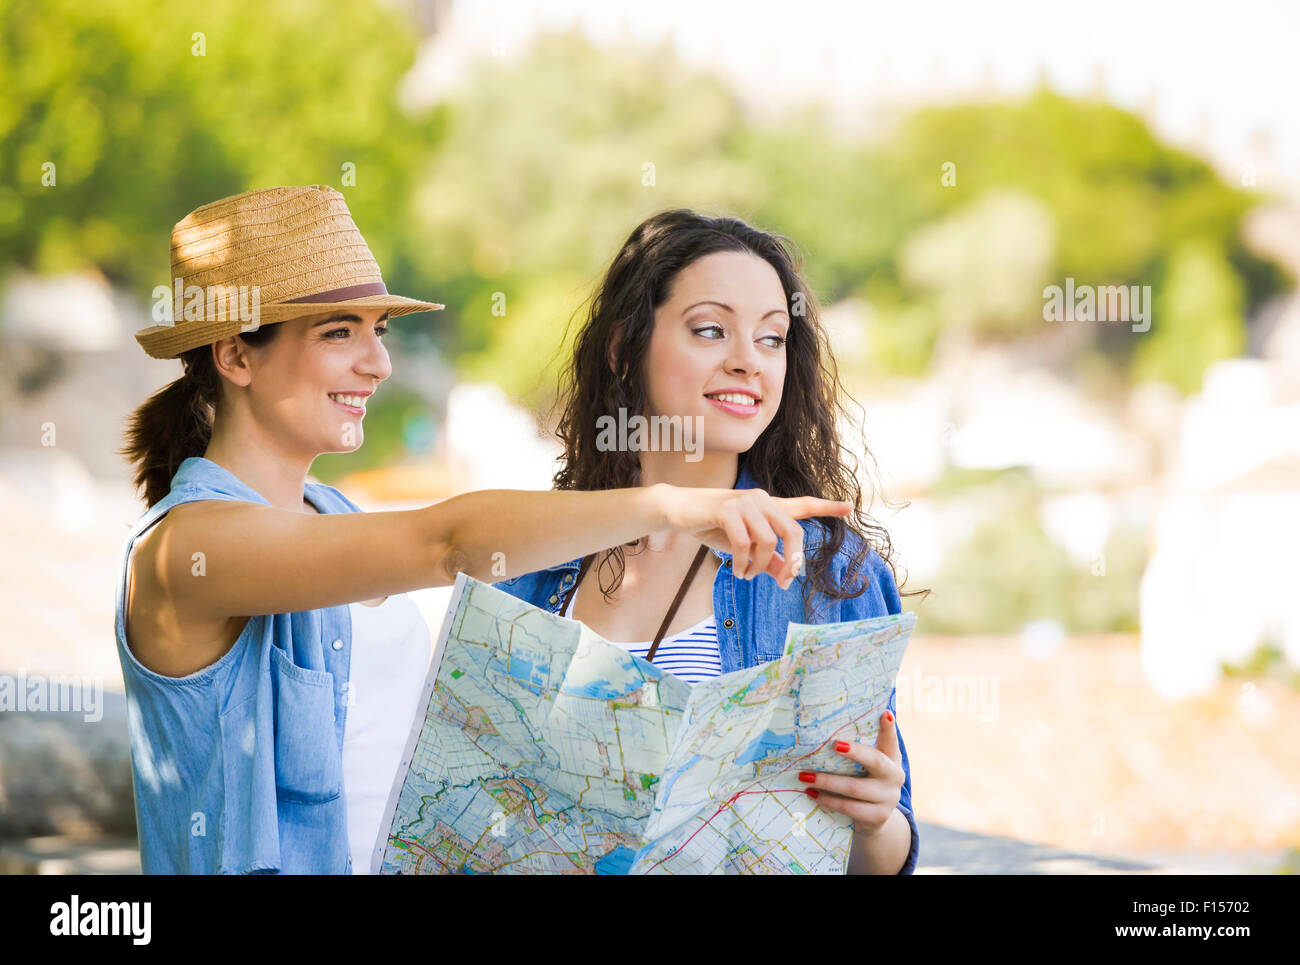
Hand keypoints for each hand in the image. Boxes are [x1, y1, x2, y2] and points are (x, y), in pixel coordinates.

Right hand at [652, 485, 851, 588]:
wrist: (680, 511)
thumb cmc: (713, 527)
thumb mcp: (743, 546)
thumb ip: (766, 558)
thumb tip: (787, 573)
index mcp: (769, 506)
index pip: (803, 505)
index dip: (827, 507)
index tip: (850, 507)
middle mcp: (761, 499)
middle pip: (792, 531)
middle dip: (792, 561)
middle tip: (784, 582)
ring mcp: (744, 502)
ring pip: (767, 542)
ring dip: (759, 567)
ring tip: (746, 575)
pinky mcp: (726, 509)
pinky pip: (744, 542)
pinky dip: (743, 563)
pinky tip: (737, 571)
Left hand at [798, 710, 903, 836]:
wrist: (876, 818)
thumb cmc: (865, 781)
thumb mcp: (868, 764)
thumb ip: (858, 748)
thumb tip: (825, 728)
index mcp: (891, 758)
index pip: (891, 739)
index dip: (889, 727)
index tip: (885, 713)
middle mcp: (895, 776)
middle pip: (875, 760)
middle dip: (854, 752)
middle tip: (834, 744)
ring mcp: (889, 798)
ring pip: (855, 788)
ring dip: (827, 782)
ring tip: (804, 776)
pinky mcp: (878, 817)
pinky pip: (849, 807)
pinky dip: (828, 800)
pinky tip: (812, 794)